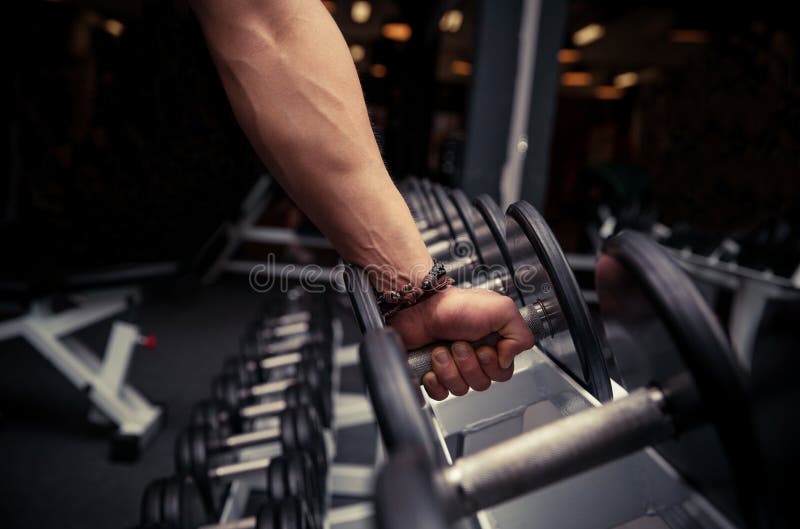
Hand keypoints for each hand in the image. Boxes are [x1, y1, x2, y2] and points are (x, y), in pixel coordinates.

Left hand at [389, 287, 534, 399]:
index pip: (502, 373)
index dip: (491, 365)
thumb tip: (509, 359)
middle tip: (458, 344)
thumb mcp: (501, 309)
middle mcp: (474, 357)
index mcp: (492, 344)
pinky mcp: (434, 375)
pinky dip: (435, 381)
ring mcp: (453, 367)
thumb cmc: (455, 305)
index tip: (483, 349)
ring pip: (461, 389)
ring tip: (441, 349)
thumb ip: (521, 334)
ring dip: (449, 369)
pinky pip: (440, 394)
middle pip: (482, 383)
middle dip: (468, 364)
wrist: (418, 308)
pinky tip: (432, 365)